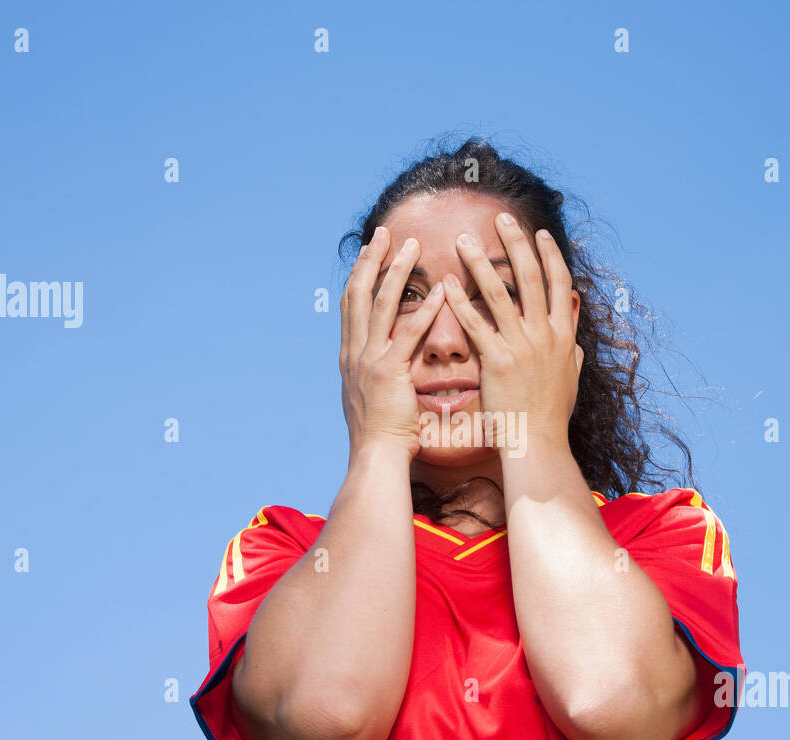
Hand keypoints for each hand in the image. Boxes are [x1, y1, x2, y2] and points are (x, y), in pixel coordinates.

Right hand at [339, 226, 446, 459]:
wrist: (375, 457)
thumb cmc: (381, 434)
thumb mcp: (372, 396)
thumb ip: (376, 374)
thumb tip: (383, 365)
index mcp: (350, 356)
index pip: (352, 304)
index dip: (360, 274)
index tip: (370, 250)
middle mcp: (355, 352)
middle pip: (360, 293)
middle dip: (372, 260)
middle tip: (384, 232)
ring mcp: (369, 360)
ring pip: (382, 305)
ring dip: (397, 272)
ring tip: (412, 247)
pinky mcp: (389, 372)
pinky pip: (408, 335)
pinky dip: (424, 312)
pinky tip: (439, 293)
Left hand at [442, 215, 581, 451]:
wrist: (539, 444)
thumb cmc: (551, 417)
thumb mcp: (571, 379)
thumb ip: (573, 352)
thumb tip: (577, 334)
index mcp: (564, 336)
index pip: (559, 283)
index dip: (550, 255)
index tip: (539, 234)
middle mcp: (545, 335)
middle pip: (530, 277)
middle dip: (516, 244)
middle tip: (501, 218)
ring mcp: (522, 346)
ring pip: (499, 293)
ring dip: (480, 263)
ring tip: (465, 241)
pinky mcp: (498, 361)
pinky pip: (475, 324)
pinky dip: (459, 302)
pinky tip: (445, 284)